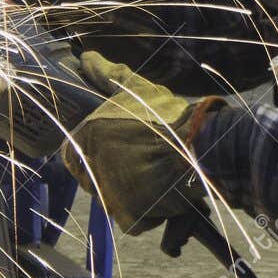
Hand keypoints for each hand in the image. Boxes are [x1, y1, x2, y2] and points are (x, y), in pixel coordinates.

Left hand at [61, 52, 219, 233]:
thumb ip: (108, 74)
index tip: (127, 153)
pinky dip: (153, 215)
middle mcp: (92, 167)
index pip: (78, 155)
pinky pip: (136, 220)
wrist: (199, 145)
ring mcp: (108, 193)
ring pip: (118, 200)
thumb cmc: (168, 116)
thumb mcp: (137, 88)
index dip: (101, 155)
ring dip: (137, 194)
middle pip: (98, 179)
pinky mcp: (128, 216)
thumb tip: (86, 56)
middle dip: (121, 175)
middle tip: (149, 165)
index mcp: (87, 136)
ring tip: (161, 180)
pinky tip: (167, 200)